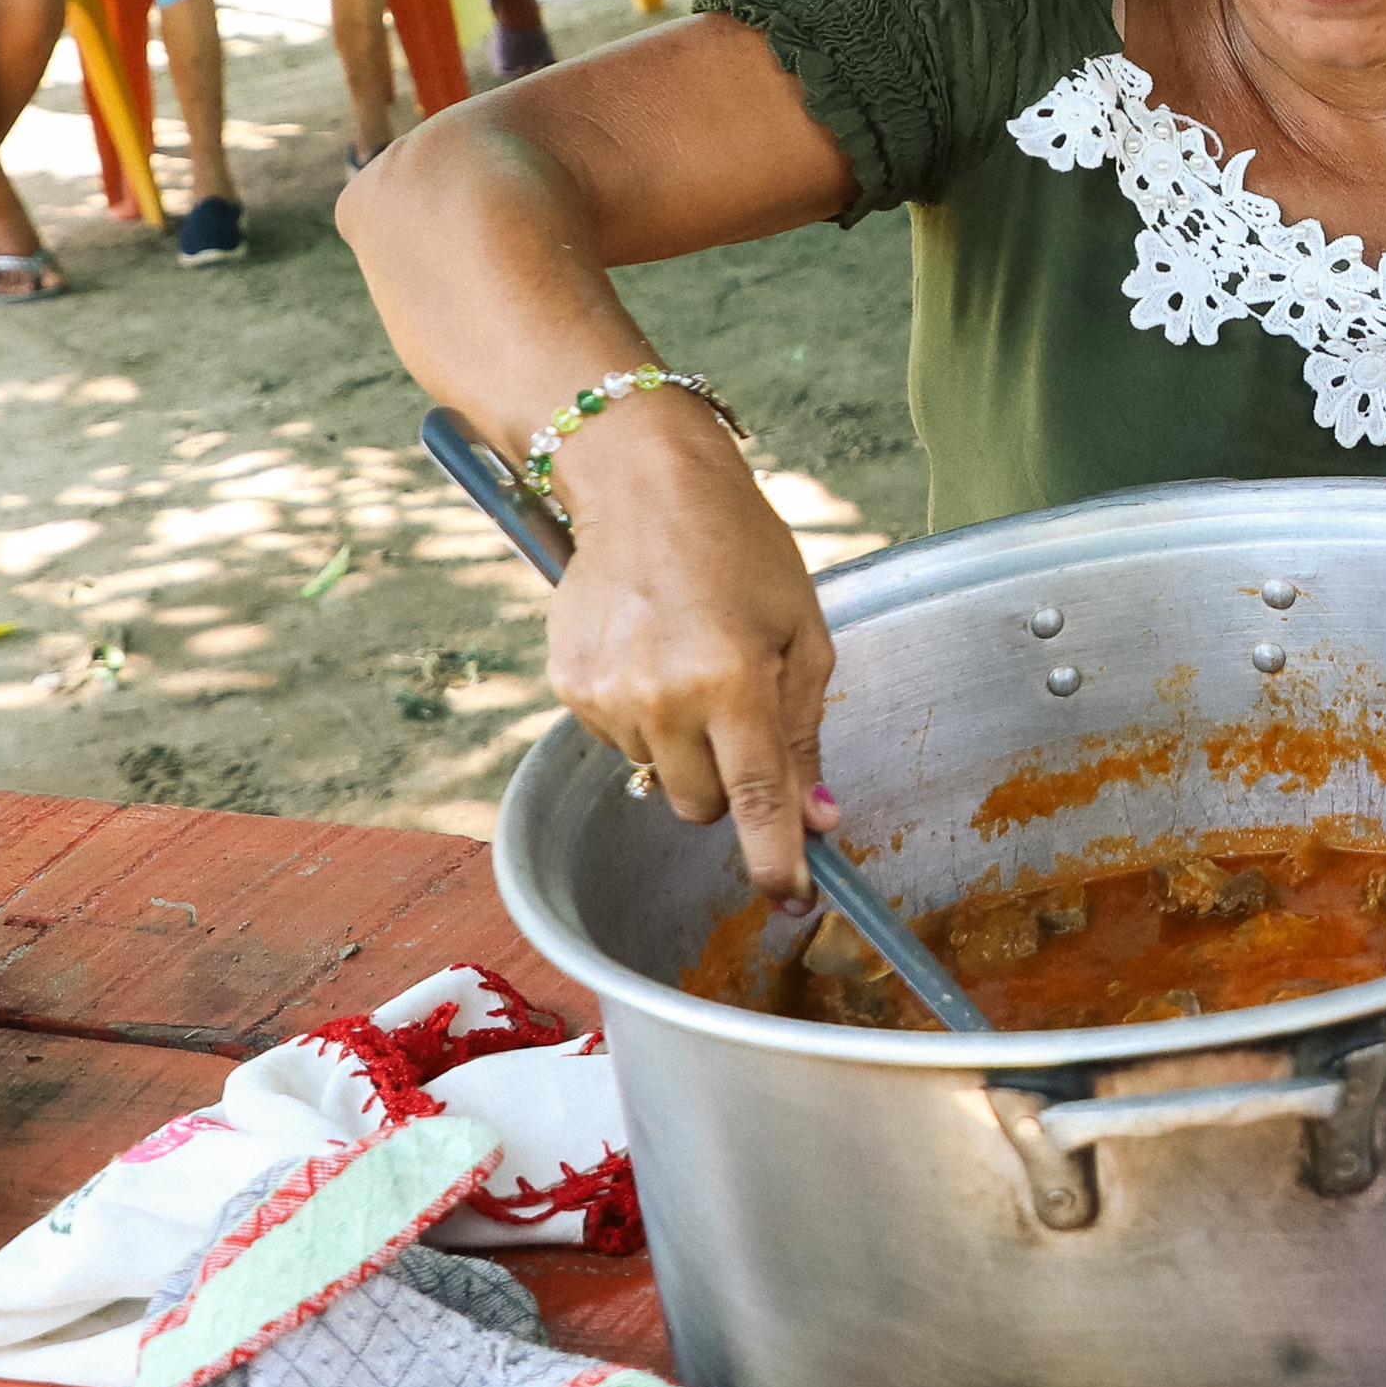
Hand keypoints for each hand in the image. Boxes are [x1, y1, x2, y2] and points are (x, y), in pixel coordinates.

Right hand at [541, 401, 840, 903]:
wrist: (643, 486)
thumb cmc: (739, 549)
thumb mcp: (801, 633)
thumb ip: (805, 732)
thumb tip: (817, 819)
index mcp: (732, 681)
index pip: (758, 802)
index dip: (777, 861)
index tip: (792, 900)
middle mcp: (663, 697)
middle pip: (701, 807)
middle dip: (729, 786)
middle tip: (741, 721)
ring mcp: (607, 695)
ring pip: (658, 776)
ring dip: (683, 746)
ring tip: (691, 665)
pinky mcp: (568, 686)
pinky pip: (618, 741)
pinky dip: (643, 717)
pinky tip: (651, 655)